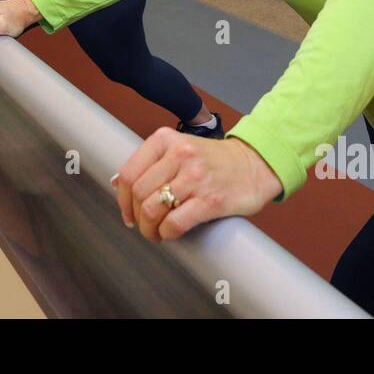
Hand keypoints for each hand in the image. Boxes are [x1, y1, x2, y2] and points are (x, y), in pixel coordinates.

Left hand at [111, 132, 283, 241]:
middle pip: (140, 193)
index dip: (123, 199)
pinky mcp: (211, 200)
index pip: (130, 173)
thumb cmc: (215, 161)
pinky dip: (167, 233)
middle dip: (136, 217)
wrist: (255, 165)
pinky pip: (175, 223)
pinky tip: (170, 234)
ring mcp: (196, 176)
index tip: (127, 213)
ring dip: (149, 228)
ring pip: (153, 209)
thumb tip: (118, 182)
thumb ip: (151, 163)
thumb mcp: (180, 149)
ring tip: (155, 233)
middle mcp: (180, 154)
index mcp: (166, 139)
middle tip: (143, 226)